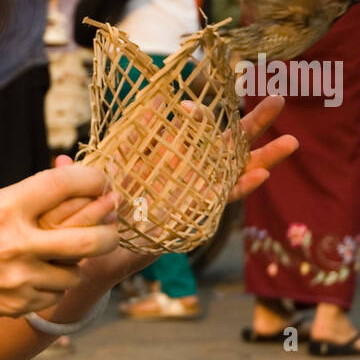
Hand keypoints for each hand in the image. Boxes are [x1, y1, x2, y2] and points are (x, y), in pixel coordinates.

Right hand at [0, 164, 119, 326]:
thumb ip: (27, 196)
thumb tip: (79, 182)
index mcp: (4, 208)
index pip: (62, 185)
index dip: (92, 179)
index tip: (102, 181)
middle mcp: (15, 243)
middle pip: (89, 239)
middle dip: (110, 233)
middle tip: (113, 227)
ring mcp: (20, 278)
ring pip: (76, 270)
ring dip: (74, 263)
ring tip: (57, 255)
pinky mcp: (21, 303)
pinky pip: (58, 292)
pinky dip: (54, 284)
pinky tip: (35, 276)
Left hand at [74, 94, 298, 285]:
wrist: (87, 260)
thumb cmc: (90, 218)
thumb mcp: (88, 189)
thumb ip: (83, 171)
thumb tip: (67, 153)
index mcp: (158, 164)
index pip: (184, 133)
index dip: (193, 118)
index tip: (187, 105)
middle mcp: (179, 179)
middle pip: (221, 147)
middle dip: (249, 125)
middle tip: (278, 99)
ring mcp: (189, 199)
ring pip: (230, 173)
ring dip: (260, 157)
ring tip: (291, 139)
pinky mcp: (191, 222)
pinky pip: (219, 204)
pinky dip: (239, 189)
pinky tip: (262, 175)